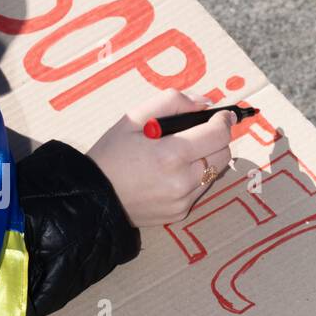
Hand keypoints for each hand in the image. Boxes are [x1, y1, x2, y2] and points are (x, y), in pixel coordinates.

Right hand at [86, 90, 236, 228]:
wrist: (91, 196)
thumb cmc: (111, 154)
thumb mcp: (134, 117)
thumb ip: (172, 102)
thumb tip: (205, 103)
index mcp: (171, 154)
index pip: (219, 134)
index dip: (223, 120)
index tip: (220, 115)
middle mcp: (181, 181)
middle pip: (223, 155)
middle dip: (216, 140)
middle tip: (199, 133)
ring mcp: (182, 201)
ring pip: (214, 173)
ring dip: (205, 159)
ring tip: (179, 154)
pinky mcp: (179, 214)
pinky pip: (199, 190)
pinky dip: (193, 178)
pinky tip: (170, 174)